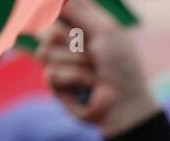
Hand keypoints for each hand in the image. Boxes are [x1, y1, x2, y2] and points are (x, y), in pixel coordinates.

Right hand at [35, 0, 156, 137]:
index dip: (48, 9)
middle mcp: (70, 45)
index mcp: (83, 29)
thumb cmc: (121, 67)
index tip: (46, 7)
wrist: (124, 103)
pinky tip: (86, 86)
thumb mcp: (105, 32)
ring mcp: (61, 64)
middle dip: (65, 37)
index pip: (55, 12)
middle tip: (90, 51)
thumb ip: (80, 9)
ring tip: (94, 73)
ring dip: (73, 61)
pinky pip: (50, 73)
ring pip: (45, 51)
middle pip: (46, 30)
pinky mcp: (57, 85)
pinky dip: (72, 78)